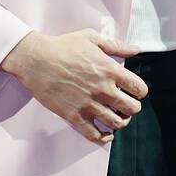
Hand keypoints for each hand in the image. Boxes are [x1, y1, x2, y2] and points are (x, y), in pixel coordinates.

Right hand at [0, 28, 147, 144]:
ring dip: (120, 122)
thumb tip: (136, 50)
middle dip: (132, 108)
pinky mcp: (73, 115)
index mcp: (110, 70)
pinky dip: (104, 138)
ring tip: (115, 117)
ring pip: (116, 123)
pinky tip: (106, 134)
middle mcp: (103, 89)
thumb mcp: (92, 38)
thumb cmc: (63, 46)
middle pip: (132, 108)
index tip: (133, 91)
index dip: (139, 91)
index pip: (139, 88)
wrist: (35, 59)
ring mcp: (88, 104)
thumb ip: (116, 45)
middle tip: (125, 105)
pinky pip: (94, 134)